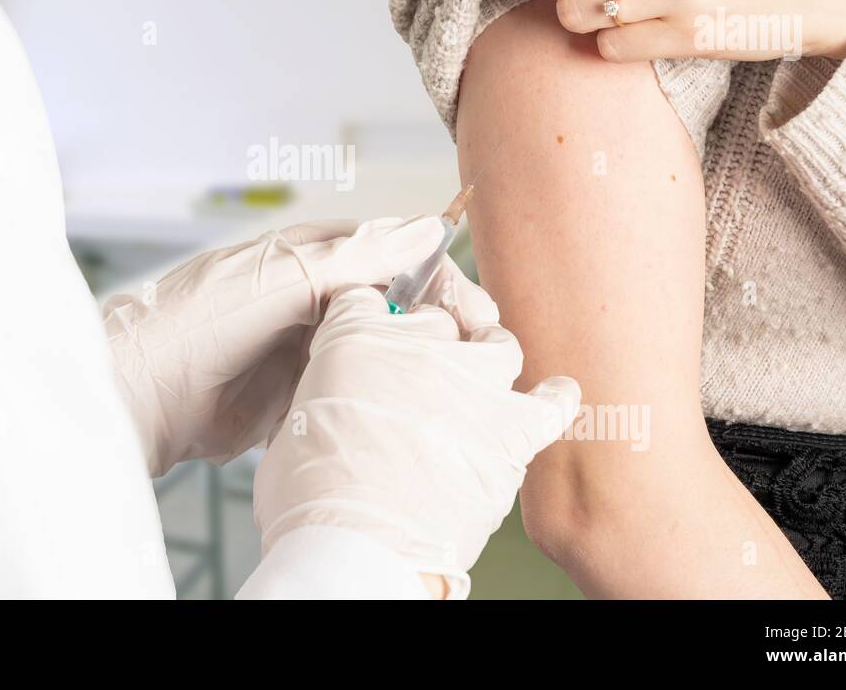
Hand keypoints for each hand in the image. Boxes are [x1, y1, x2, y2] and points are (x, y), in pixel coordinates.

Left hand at [104, 215, 480, 476]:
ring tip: (454, 394)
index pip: (395, 258)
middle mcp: (315, 301)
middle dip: (435, 330)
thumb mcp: (286, 277)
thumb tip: (427, 226)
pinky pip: (353, 393)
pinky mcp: (299, 397)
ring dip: (411, 370)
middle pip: (394, 309)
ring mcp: (307, 351)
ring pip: (378, 353)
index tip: (475, 311)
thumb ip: (357, 257)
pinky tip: (409, 417)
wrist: (143, 394)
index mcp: (313, 259)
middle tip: (475, 358)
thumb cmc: (202, 319)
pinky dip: (379, 401)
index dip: (440, 281)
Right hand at [253, 284, 580, 596]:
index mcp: (358, 332)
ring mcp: (472, 382)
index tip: (371, 341)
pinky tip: (550, 399)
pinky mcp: (511, 430)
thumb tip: (340, 400)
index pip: (372, 299)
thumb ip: (325, 389)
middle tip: (414, 384)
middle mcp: (421, 343)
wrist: (357, 546)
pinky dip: (552, 400)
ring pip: (496, 345)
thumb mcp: (292, 420)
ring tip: (473, 389)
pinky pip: (549, 402)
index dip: (372, 321)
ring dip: (486, 360)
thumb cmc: (313, 495)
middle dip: (427, 345)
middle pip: (437, 317)